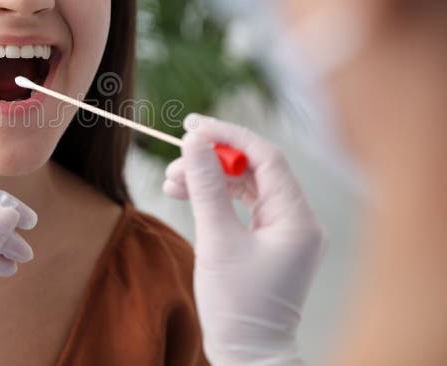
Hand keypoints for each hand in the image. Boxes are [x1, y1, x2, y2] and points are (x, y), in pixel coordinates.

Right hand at [164, 114, 324, 365]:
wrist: (249, 356)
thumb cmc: (237, 307)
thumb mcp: (217, 241)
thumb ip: (205, 187)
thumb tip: (193, 143)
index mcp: (297, 219)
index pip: (266, 157)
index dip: (228, 135)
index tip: (193, 125)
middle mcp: (298, 220)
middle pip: (255, 169)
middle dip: (213, 160)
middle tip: (176, 158)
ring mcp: (284, 231)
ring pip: (245, 186)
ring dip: (209, 178)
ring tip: (172, 181)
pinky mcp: (269, 242)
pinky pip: (242, 206)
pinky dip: (214, 197)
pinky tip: (185, 194)